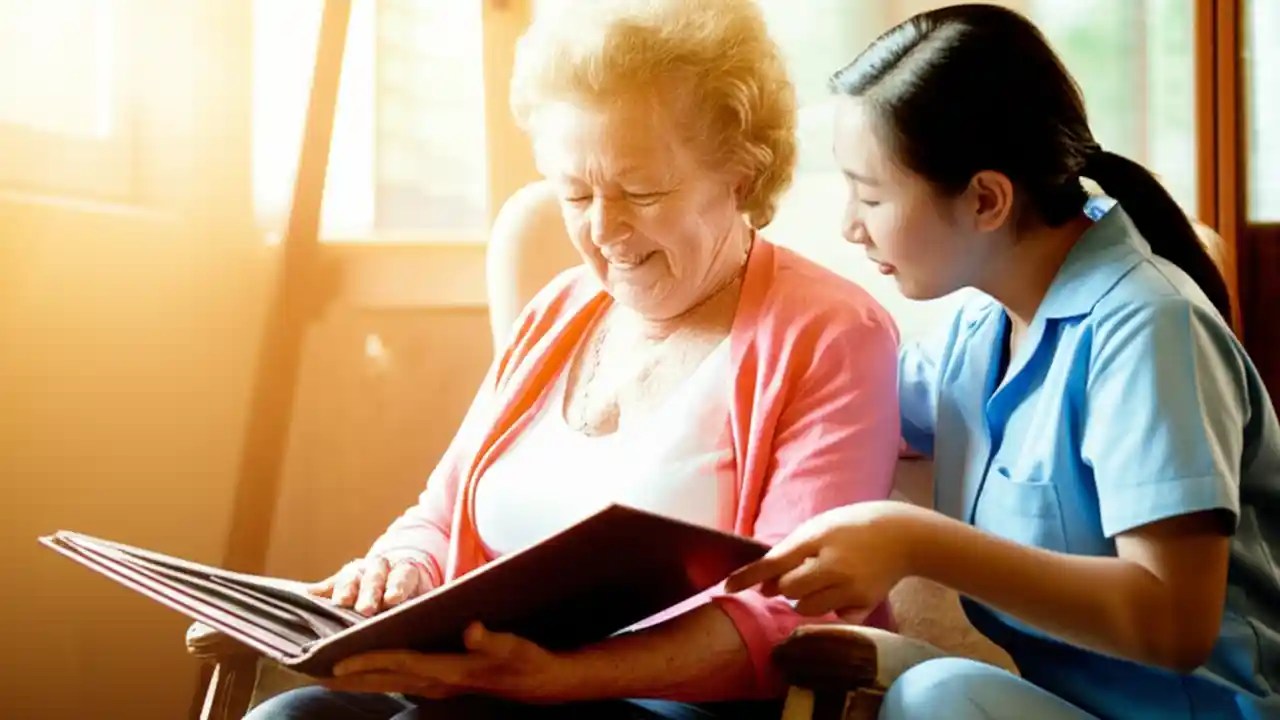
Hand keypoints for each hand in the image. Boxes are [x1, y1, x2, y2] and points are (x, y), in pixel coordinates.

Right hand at [308, 555, 432, 616]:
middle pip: (376, 575)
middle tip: (366, 609)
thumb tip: (425, 626)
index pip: (403, 574)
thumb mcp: (422, 601)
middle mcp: (381, 567)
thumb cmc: (413, 598)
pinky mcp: (341, 580)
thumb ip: (420, 609)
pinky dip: (321, 589)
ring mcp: (360, 571)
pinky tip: (310, 595)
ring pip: (352, 576)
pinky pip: (330, 583)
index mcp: (405, 570)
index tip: (393, 599)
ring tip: (340, 602)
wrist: (397, 581)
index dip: (398, 586)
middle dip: (370, 591)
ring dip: (346, 589)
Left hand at [324, 622, 569, 701]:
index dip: (368, 661)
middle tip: (313, 673)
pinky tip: (367, 670)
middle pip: (384, 679)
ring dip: (359, 679)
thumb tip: (472, 630)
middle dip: (349, 677)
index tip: (337, 662)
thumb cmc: (526, 661)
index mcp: (448, 671)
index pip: (400, 664)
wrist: (540, 682)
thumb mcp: (514, 648)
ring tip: (328, 675)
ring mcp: (438, 684)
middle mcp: (437, 681)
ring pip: (389, 682)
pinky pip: (400, 679)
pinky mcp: (442, 681)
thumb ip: (491, 641)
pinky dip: (378, 675)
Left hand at [724, 501, 924, 621]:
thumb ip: (794, 549)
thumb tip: (766, 581)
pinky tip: (841, 593)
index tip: (726, 588)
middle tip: (798, 575)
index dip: (748, 577)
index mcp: (819, 538)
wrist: (904, 536)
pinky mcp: (864, 604)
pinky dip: (829, 610)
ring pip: (806, 608)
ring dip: (803, 599)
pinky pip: (832, 617)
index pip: (773, 562)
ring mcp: (850, 587)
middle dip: (784, 586)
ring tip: (821, 582)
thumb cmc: (854, 526)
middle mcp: (833, 565)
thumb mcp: (821, 526)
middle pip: (787, 590)